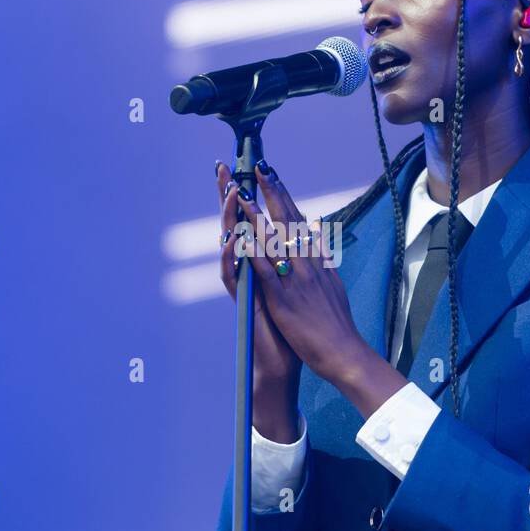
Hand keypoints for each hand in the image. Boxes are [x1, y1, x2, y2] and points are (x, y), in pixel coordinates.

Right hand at [216, 160, 301, 441]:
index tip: (251, 168)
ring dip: (229, 220)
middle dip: (230, 197)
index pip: (255, 220)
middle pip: (236, 225)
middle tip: (223, 169)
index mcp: (263, 263)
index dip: (252, 194)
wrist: (280, 363)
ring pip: (231, 246)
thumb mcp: (297, 287)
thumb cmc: (290, 328)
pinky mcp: (242, 303)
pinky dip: (233, 258)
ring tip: (231, 193)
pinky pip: (234, 277)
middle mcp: (248, 270)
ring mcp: (242, 286)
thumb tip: (306, 237)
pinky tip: (232, 241)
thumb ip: (295, 262)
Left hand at [231, 161, 369, 384]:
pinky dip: (254, 253)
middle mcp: (308, 265)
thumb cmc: (336, 325)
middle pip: (289, 222)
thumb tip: (319, 236)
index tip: (274, 177)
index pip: (300, 222)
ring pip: (275, 241)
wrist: (343, 352)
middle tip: (260, 168)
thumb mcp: (333, 285)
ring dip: (258, 215)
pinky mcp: (284, 299)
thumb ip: (323, 260)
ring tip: (244, 192)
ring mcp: (296, 280)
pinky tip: (243, 238)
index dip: (286, 198)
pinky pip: (267, 271)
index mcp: (318, 262)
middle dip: (273, 193)